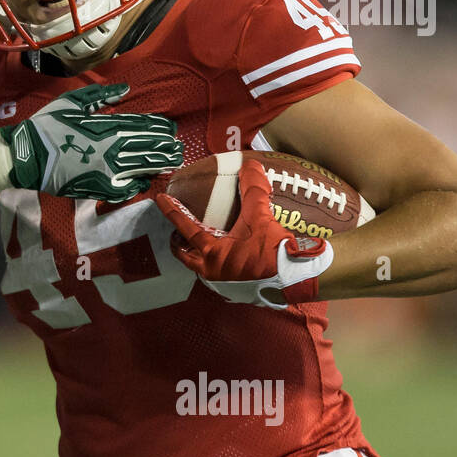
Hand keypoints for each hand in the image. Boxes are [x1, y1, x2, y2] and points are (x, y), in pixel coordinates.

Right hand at [0, 83, 182, 201]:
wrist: (26, 155)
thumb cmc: (46, 126)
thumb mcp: (71, 102)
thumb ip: (100, 95)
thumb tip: (124, 90)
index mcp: (105, 126)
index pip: (141, 126)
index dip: (158, 128)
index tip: (171, 129)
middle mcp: (111, 148)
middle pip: (147, 147)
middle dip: (165, 147)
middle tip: (179, 148)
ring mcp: (106, 169)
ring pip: (141, 166)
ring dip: (159, 164)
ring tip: (173, 162)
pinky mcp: (96, 187)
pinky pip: (124, 188)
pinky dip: (136, 185)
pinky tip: (146, 182)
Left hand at [154, 158, 333, 308]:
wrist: (298, 280)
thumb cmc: (274, 253)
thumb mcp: (261, 218)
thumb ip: (253, 191)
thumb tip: (250, 166)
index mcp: (212, 254)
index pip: (185, 227)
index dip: (172, 211)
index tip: (159, 199)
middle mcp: (213, 272)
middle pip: (186, 256)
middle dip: (179, 243)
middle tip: (177, 231)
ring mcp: (224, 284)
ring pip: (202, 267)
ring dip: (198, 254)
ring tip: (202, 241)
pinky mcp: (238, 290)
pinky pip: (221, 273)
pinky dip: (219, 262)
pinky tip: (229, 254)